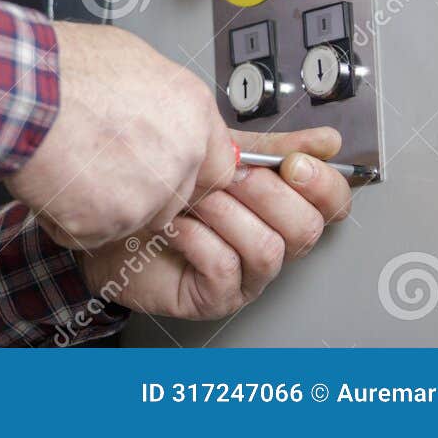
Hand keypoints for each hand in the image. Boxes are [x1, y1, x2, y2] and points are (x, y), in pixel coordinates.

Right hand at [9, 21, 238, 248]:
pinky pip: (92, 232)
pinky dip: (70, 217)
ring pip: (134, 217)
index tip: (164, 166)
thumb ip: (159, 95)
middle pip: (175, 196)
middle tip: (102, 162)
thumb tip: (159, 105)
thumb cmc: (62, 68)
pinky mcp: (108, 224)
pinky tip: (53, 181)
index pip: (218, 164)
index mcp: (192, 111)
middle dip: (142, 188)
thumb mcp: (129, 57)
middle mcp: (180, 156)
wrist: (21, 94)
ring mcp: (147, 196)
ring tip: (72, 165)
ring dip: (107, 204)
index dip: (185, 167)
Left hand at [76, 126, 353, 319]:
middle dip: (266, 193)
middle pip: (307, 228)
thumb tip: (327, 140)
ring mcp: (246, 275)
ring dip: (225, 212)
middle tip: (227, 173)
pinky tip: (172, 223)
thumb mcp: (215, 152)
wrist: (106, 213)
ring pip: (269, 248)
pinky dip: (196, 237)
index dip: (323, 184)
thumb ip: (269, 147)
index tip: (294, 163)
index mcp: (278, 208)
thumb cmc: (159, 186)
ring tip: (189, 194)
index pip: (331, 204)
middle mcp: (270, 243)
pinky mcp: (215, 297)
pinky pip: (225, 266)